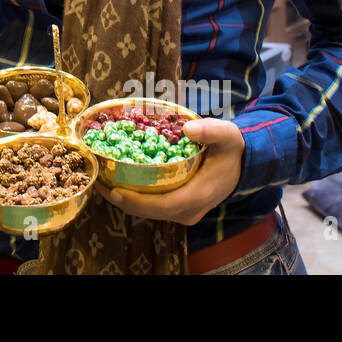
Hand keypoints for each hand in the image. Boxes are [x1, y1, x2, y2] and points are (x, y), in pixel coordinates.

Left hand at [92, 118, 245, 224]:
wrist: (243, 165)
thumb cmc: (231, 149)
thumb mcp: (228, 135)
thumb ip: (211, 131)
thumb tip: (188, 129)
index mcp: (200, 195)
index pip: (164, 205)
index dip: (138, 201)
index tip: (114, 191)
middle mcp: (190, 210)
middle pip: (150, 211)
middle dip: (122, 201)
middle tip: (98, 183)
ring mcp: (184, 212)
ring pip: (149, 211)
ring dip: (125, 200)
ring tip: (101, 182)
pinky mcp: (178, 209)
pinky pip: (152, 207)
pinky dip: (134, 198)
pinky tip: (117, 182)